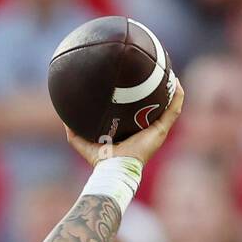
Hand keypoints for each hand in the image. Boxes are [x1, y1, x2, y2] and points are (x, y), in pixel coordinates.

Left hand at [66, 81, 185, 167]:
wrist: (113, 169)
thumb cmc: (100, 160)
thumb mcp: (82, 141)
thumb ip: (73, 130)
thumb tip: (63, 115)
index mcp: (132, 131)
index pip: (138, 112)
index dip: (140, 98)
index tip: (137, 82)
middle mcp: (146, 130)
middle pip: (156, 107)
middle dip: (158, 91)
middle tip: (156, 72)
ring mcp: (156, 130)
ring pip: (169, 106)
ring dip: (172, 90)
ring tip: (170, 72)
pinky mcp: (161, 131)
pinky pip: (174, 110)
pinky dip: (177, 96)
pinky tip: (177, 82)